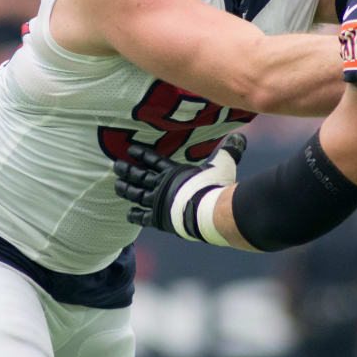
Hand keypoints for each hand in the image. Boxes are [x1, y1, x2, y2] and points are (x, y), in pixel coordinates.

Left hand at [113, 134, 246, 242]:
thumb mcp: (224, 164)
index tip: (129, 149)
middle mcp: (162, 186)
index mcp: (174, 171)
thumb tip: (241, 136)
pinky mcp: (160, 220)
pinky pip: (143, 218)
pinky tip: (128, 214)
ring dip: (126, 189)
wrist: (210, 211)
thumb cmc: (216, 186)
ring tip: (117, 185)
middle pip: (140, 176)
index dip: (141, 154)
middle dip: (127, 170)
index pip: (154, 160)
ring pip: (137, 195)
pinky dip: (134, 215)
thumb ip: (230, 150)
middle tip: (116, 166)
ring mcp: (158, 203)